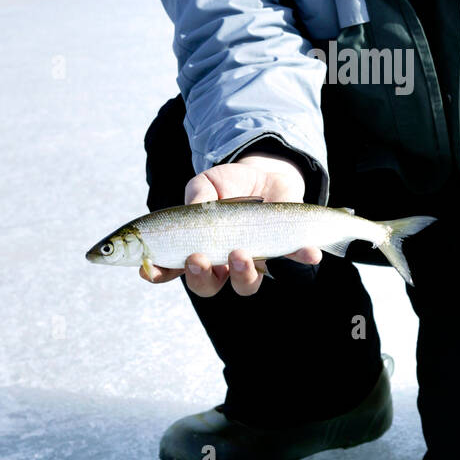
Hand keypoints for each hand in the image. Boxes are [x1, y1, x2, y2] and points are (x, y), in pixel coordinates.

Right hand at [141, 154, 321, 296]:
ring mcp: (251, 261)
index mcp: (196, 247)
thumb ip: (199, 195)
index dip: (158, 273)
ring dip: (242, 273)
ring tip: (242, 254)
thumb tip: (198, 208)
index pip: (171, 268)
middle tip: (199, 259)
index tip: (149, 269)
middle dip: (201, 277)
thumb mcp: (208, 182)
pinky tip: (309, 253)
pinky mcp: (281, 253)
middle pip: (207, 285)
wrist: (266, 174)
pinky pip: (292, 264)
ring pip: (245, 284)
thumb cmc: (229, 183)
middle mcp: (221, 262)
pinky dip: (301, 259)